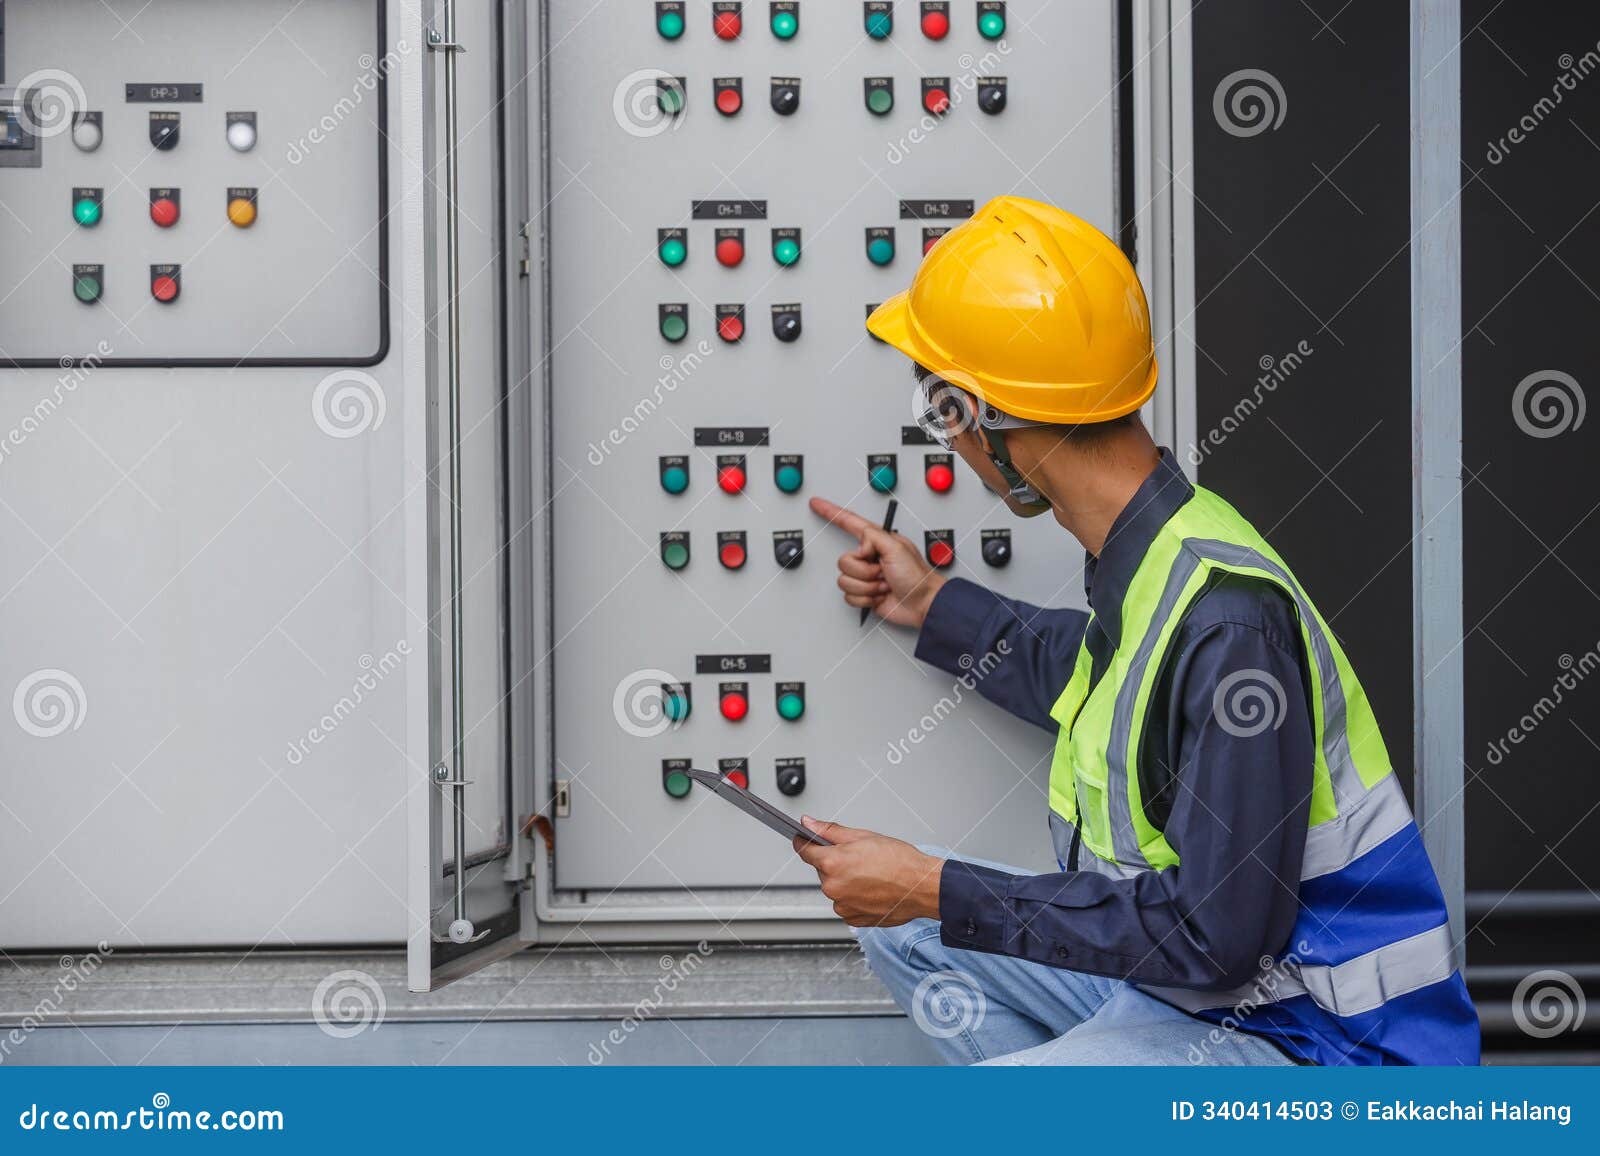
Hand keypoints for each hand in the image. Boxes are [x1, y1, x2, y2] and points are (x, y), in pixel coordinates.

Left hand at [792, 818, 944, 926]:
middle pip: (823, 870)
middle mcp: (833, 887)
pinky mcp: (852, 919)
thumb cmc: (900, 861)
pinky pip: (845, 904)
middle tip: (859, 857)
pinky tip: (872, 889)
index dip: (803, 842)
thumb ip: (830, 831)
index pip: (804, 850)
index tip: (802, 838)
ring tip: (870, 875)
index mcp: (833, 863)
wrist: (922, 887)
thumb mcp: (863, 836)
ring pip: (835, 888)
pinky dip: (854, 897)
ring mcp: (842, 905)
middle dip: (835, 862)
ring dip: (845, 881)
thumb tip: (808, 823)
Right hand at [810, 496, 945, 628]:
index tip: (817, 503)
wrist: (922, 603)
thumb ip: (873, 537)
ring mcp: (866, 577)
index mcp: (876, 541)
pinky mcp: (865, 594)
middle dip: (863, 571)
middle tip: (881, 572)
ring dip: (867, 586)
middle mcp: (869, 558)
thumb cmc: (917, 576)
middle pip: (843, 561)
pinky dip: (866, 599)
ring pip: (845, 580)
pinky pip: (849, 596)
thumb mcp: (897, 547)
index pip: (849, 522)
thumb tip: (859, 547)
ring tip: (884, 585)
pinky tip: (880, 596)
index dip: (831, 512)